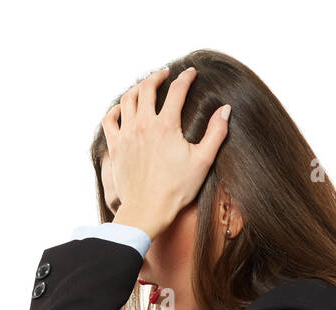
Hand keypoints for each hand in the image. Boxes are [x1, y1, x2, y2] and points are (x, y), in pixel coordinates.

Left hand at [101, 66, 229, 238]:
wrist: (147, 211)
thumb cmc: (176, 189)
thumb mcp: (202, 161)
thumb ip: (216, 133)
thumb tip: (225, 110)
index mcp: (166, 125)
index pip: (177, 90)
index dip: (186, 77)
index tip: (191, 72)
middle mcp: (143, 125)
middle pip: (147, 88)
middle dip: (158, 76)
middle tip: (165, 74)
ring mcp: (126, 135)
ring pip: (127, 99)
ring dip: (137, 88)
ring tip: (145, 86)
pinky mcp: (115, 147)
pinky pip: (109, 120)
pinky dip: (115, 110)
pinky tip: (122, 109)